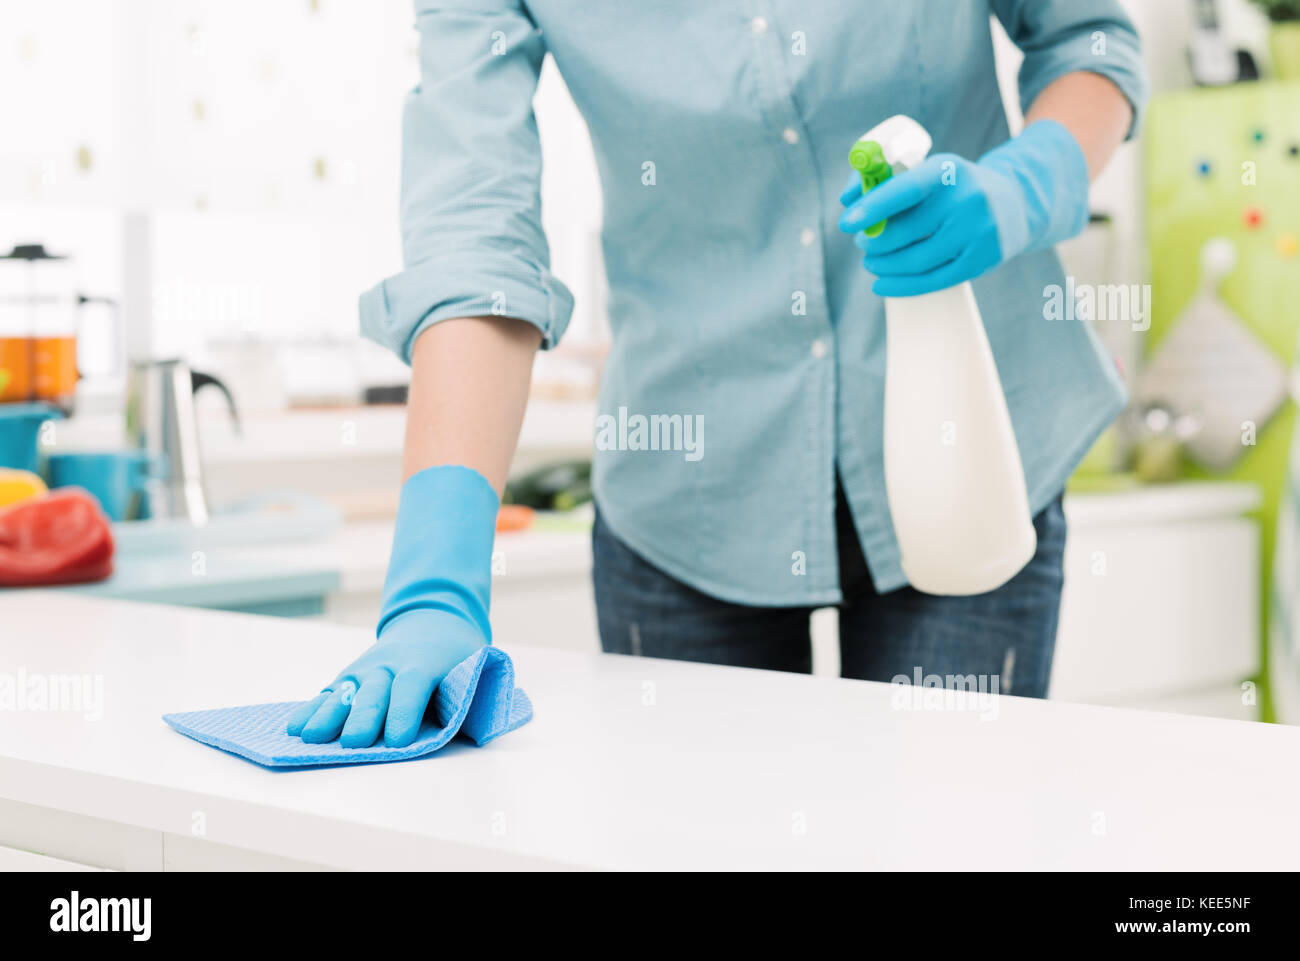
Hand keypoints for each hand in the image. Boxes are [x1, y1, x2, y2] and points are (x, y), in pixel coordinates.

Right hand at [287, 609, 484, 746]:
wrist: (430, 622)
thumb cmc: (455, 657)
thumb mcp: (471, 667)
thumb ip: (468, 693)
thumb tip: (471, 728)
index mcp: (423, 664)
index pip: (412, 687)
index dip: (404, 712)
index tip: (397, 740)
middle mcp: (388, 665)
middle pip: (374, 692)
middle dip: (364, 717)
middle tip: (355, 741)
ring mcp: (364, 670)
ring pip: (344, 692)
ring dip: (328, 715)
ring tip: (312, 736)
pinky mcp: (346, 678)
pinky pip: (327, 694)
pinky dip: (311, 709)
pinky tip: (295, 728)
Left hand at [837, 119, 1088, 296]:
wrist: (1013, 203)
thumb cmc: (954, 188)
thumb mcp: (929, 172)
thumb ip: (884, 179)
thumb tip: (846, 199)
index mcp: (948, 170)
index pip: (906, 190)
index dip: (873, 207)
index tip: (846, 222)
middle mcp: (968, 199)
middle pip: (907, 231)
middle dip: (875, 241)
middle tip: (861, 243)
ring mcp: (978, 232)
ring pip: (917, 260)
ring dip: (884, 264)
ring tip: (871, 261)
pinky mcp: (982, 260)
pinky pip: (934, 280)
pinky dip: (901, 286)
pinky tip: (880, 284)